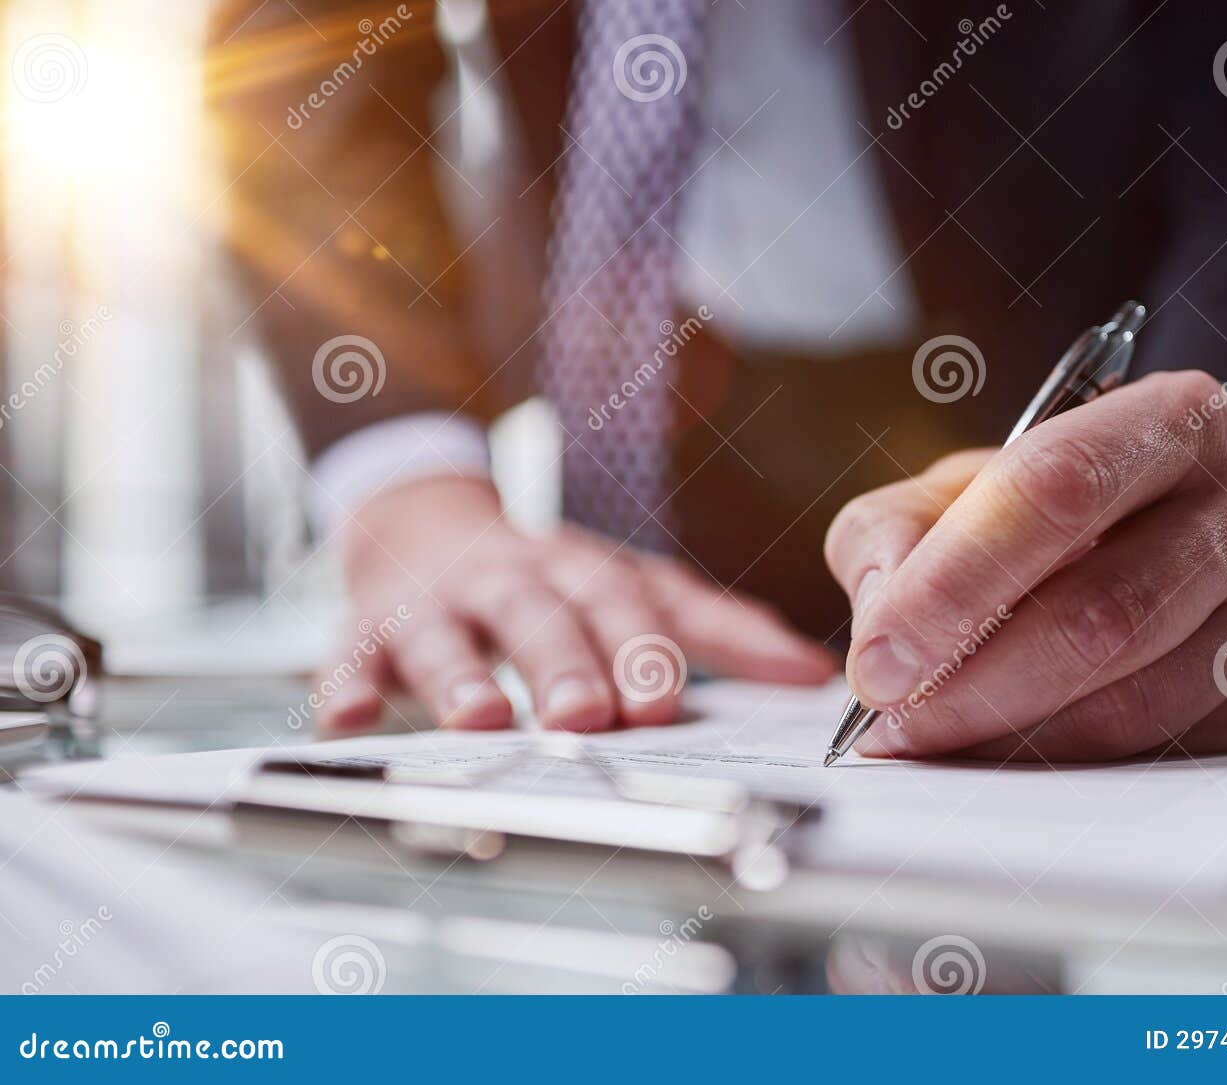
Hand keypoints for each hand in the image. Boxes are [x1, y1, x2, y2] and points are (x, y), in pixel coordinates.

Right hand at [316, 475, 834, 733]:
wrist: (426, 526)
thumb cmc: (550, 579)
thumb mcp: (634, 587)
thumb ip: (720, 630)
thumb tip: (812, 676)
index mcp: (584, 572)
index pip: (623, 603)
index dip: (643, 647)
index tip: (665, 698)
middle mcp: (513, 581)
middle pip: (541, 618)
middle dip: (564, 665)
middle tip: (586, 716)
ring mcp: (438, 603)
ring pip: (449, 635)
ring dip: (463, 675)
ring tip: (480, 720)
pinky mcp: (368, 628)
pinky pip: (350, 655)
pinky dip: (344, 684)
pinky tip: (347, 718)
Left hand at [824, 370, 1226, 760]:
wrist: (1201, 521)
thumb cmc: (1073, 502)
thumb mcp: (972, 482)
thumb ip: (898, 531)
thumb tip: (878, 622)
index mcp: (1173, 418)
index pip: (1054, 492)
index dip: (953, 583)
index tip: (876, 659)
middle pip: (1100, 612)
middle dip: (974, 683)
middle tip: (892, 722)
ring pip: (1132, 699)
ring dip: (1010, 737)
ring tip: (931, 741)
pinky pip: (1157, 748)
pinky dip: (1062, 762)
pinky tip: (1004, 752)